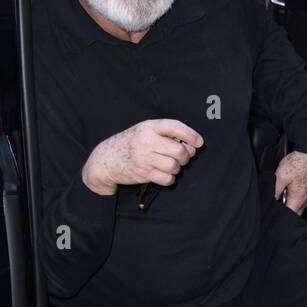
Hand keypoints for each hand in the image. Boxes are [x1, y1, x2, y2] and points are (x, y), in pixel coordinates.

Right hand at [82, 119, 203, 195]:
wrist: (106, 159)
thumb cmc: (131, 143)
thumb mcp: (145, 131)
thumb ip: (166, 134)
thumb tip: (192, 146)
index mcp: (149, 127)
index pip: (175, 127)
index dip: (190, 134)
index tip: (199, 142)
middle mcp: (147, 141)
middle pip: (179, 150)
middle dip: (185, 156)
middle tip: (183, 157)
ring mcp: (145, 158)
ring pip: (174, 166)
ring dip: (177, 168)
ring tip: (171, 165)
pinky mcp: (144, 174)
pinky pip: (167, 179)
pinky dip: (170, 178)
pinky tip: (165, 174)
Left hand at [274, 150, 306, 213]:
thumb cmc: (300, 162)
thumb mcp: (281, 175)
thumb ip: (275, 190)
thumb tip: (272, 200)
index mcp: (298, 200)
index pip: (289, 217)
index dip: (281, 218)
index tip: (274, 214)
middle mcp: (305, 200)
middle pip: (295, 214)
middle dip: (286, 213)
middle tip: (277, 207)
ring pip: (298, 206)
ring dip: (290, 205)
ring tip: (282, 197)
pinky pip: (301, 199)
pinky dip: (294, 198)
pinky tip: (289, 190)